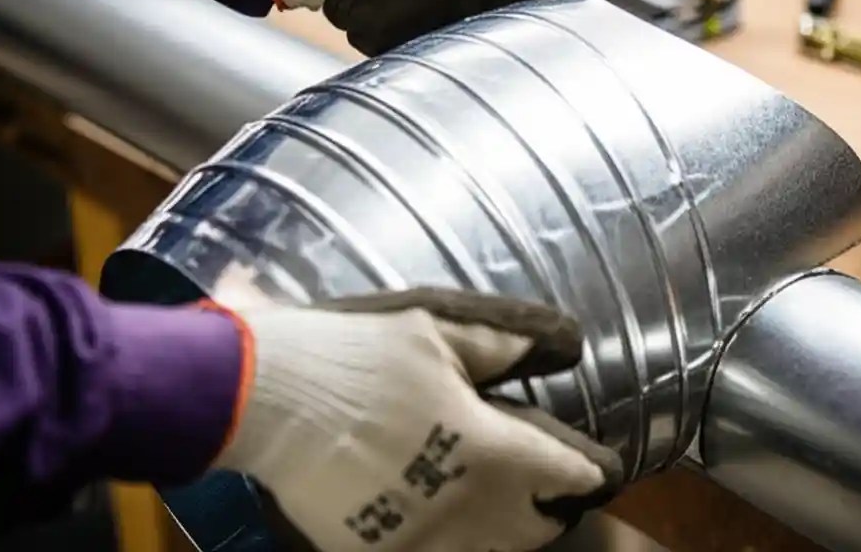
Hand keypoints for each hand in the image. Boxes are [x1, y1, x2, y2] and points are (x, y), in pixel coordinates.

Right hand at [211, 287, 621, 551]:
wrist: (265, 397)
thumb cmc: (357, 355)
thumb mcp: (438, 330)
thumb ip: (505, 344)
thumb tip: (563, 348)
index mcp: (489, 448)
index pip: (565, 475)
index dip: (587, 471)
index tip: (595, 468)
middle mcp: (464, 505)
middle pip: (534, 529)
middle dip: (547, 510)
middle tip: (547, 491)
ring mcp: (418, 538)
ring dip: (503, 535)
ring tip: (499, 511)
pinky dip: (450, 547)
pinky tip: (444, 525)